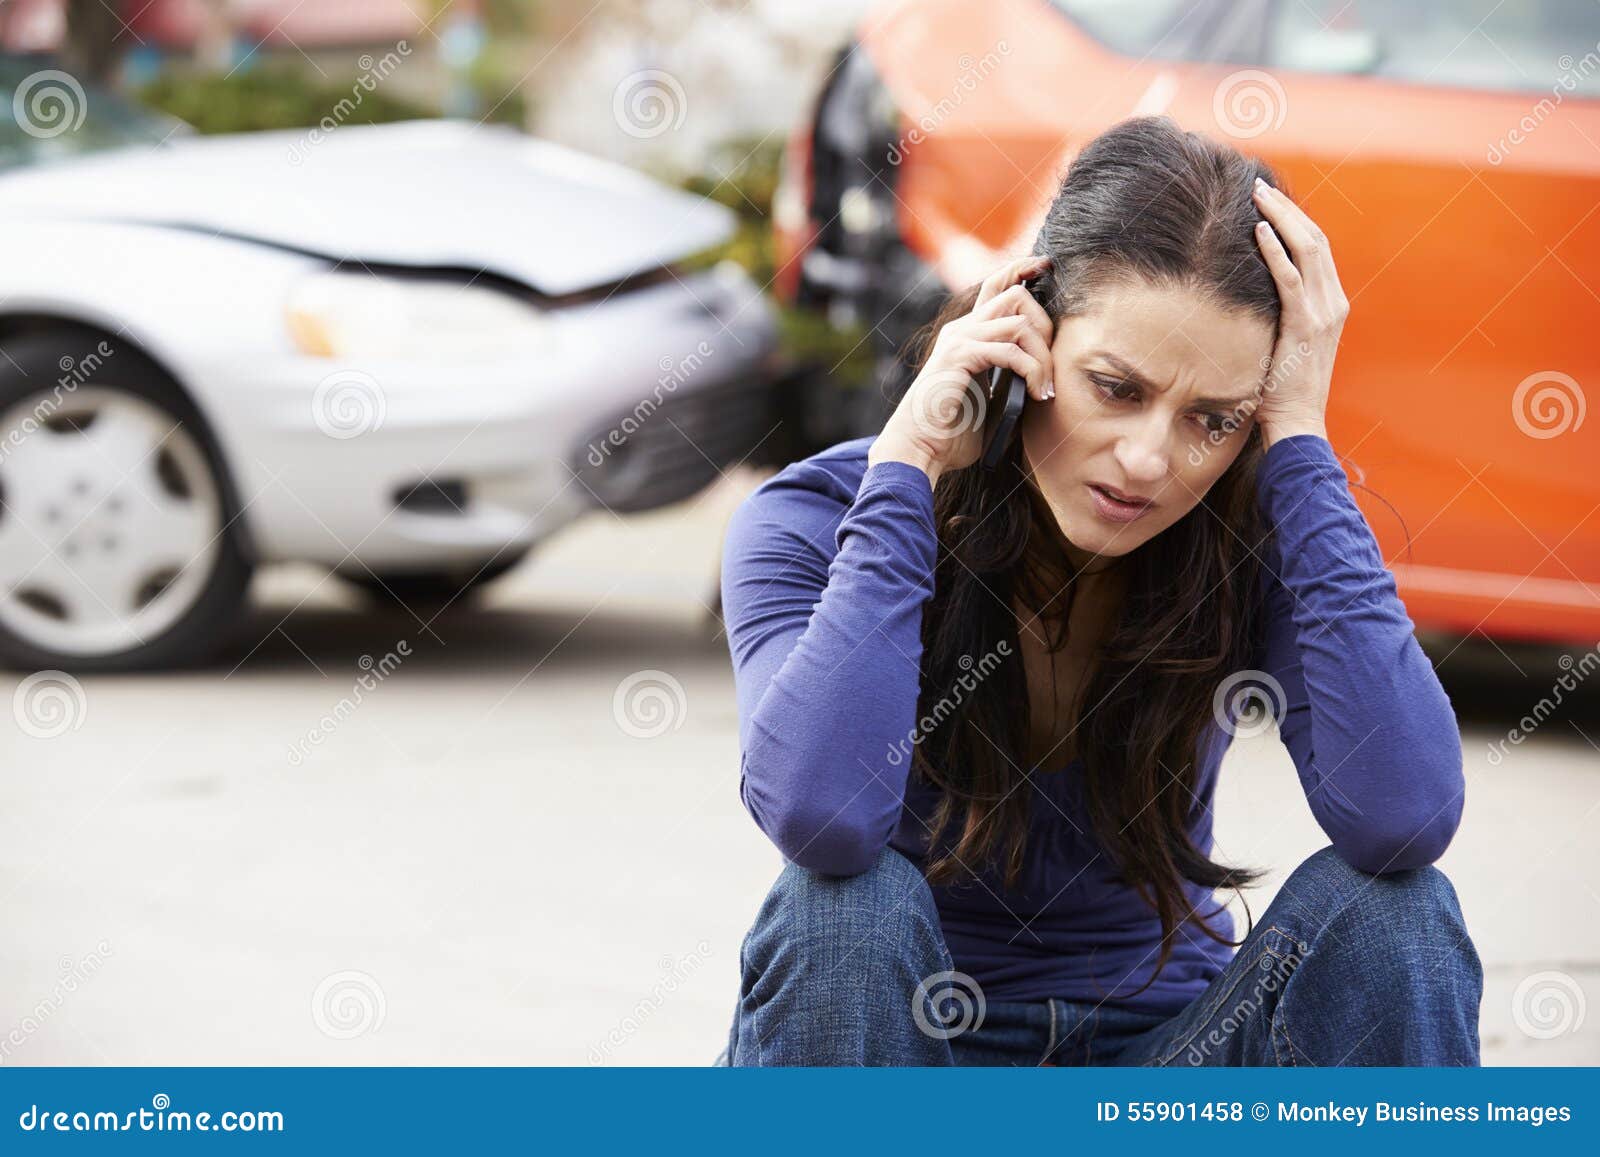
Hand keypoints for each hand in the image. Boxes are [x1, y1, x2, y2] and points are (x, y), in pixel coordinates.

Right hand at [870, 254, 1055, 484]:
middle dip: (1045, 325)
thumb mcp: (987, 397)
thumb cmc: (951, 432)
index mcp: (966, 334)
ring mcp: (958, 340)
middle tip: (1051, 366)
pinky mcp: (959, 357)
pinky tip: (1036, 393)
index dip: (1021, 269)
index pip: (995, 286)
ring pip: (1018, 322)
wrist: (919, 449)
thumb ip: (1007, 375)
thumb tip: (1044, 372)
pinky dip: (1032, 371)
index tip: (1046, 266)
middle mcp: (961, 330)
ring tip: (1044, 388)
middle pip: (1014, 294)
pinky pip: (1010, 349)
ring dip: (1042, 356)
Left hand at [1250, 178, 1347, 448]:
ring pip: (1307, 249)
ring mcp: (1323, 314)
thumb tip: (1252, 293)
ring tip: (1256, 196)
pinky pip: (1291, 280)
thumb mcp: (1286, 343)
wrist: (1297, 423)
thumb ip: (1281, 315)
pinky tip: (1259, 231)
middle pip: (1315, 239)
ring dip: (1281, 218)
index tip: (1269, 201)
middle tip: (1258, 187)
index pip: (1317, 248)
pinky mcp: (1304, 327)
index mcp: (1332, 304)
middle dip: (1287, 209)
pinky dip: (1275, 251)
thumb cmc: (1282, 388)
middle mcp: (1333, 303)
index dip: (1295, 220)